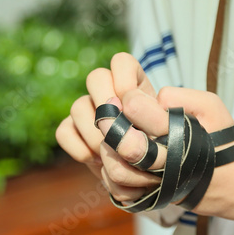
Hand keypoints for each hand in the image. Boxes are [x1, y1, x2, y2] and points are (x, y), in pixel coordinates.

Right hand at [55, 52, 156, 187]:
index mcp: (134, 82)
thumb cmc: (164, 149)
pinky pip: (64, 132)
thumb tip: (145, 105)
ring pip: (78, 107)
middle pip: (96, 78)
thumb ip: (159, 118)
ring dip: (96, 135)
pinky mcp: (72, 131)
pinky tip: (98, 161)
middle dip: (108, 108)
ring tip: (115, 155)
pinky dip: (80, 149)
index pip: (122, 62)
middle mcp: (108, 91)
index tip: (131, 108)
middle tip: (120, 134)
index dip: (124, 81)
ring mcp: (87, 109)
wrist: (149, 173)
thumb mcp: (169, 132)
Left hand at [101, 85, 233, 218]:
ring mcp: (156, 184)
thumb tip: (154, 98)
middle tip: (108, 113)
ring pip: (116, 172)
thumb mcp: (211, 107)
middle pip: (125, 144)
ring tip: (109, 137)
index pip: (136, 108)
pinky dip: (110, 174)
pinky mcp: (148, 199)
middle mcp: (165, 161)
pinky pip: (118, 191)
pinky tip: (113, 157)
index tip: (129, 95)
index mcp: (179, 135)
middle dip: (110, 124)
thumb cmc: (222, 140)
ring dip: (107, 151)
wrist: (233, 184)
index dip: (128, 97)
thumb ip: (182, 96)